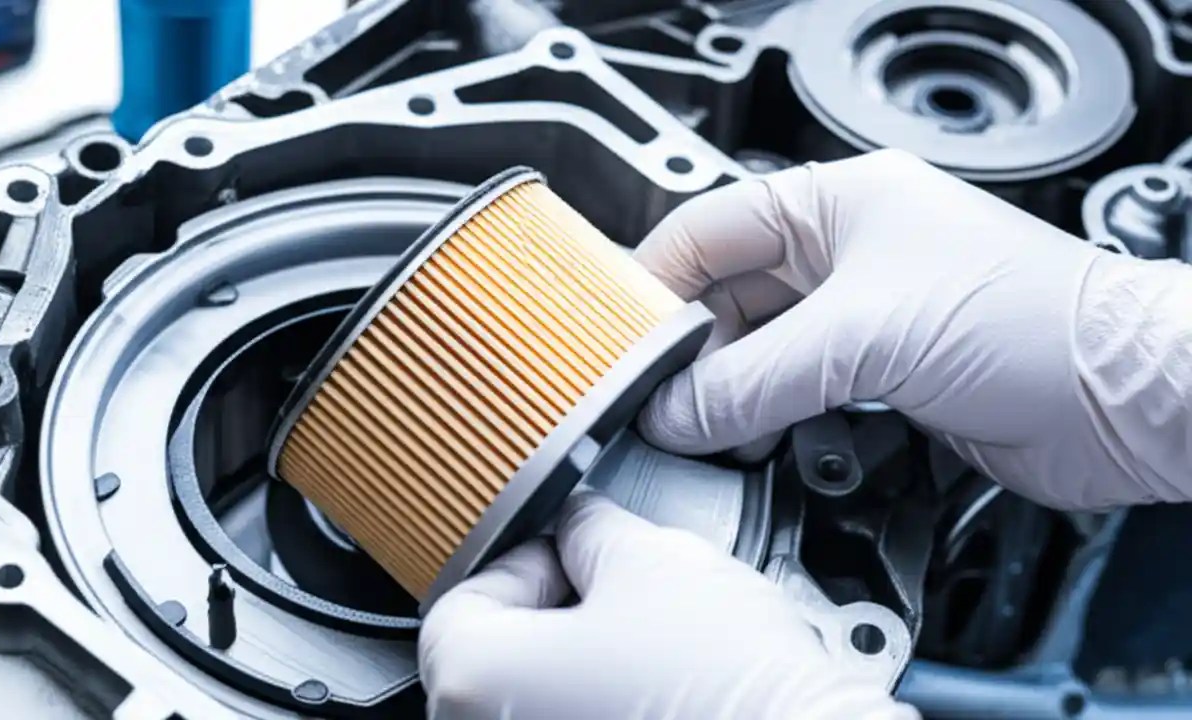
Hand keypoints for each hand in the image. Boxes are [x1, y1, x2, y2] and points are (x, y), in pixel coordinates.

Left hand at [419, 492, 917, 719]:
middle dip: (557, 603)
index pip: (462, 595)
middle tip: (614, 580)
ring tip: (647, 632)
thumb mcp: (650, 560)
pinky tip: (658, 681)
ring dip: (580, 653)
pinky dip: (600, 700)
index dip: (526, 556)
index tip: (572, 546)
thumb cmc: (724, 683)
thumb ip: (591, 528)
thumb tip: (580, 522)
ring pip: (538, 693)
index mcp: (473, 676)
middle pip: (498, 649)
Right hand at [634, 149, 1191, 509]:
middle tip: (654, 405)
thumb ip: (754, 377)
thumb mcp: (866, 337)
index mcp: (837, 205)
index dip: (654, 284)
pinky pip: (793, 398)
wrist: (1123, 403)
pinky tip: (755, 448)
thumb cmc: (1036, 325)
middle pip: (725, 302)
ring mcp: (859, 319)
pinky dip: (766, 425)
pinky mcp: (878, 378)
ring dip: (727, 399)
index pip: (708, 229)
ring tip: (705, 434)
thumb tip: (675, 411)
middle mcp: (843, 256)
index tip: (616, 340)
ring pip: (756, 357)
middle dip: (689, 356)